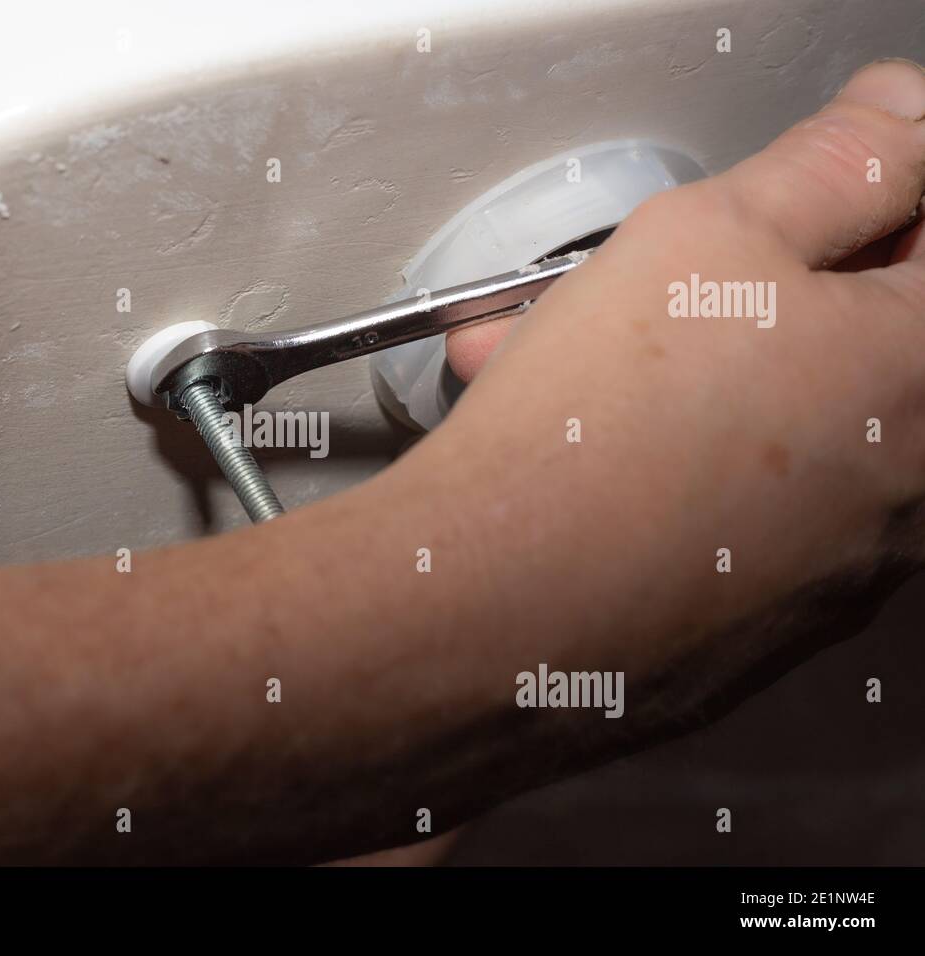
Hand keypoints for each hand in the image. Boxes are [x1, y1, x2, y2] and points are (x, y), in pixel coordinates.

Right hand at [397, 61, 924, 668]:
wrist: (496, 596)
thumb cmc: (601, 424)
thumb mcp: (711, 234)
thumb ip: (832, 165)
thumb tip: (901, 120)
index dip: (860, 211)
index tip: (787, 205)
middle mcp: (907, 489)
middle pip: (853, 347)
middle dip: (756, 296)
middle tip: (664, 282)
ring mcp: (834, 569)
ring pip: (773, 429)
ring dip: (695, 380)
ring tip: (580, 361)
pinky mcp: (757, 624)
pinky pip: (733, 511)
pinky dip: (673, 465)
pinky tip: (586, 443)